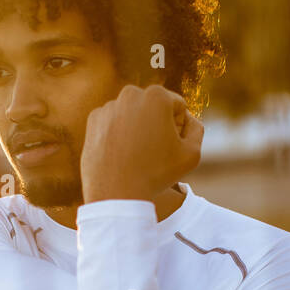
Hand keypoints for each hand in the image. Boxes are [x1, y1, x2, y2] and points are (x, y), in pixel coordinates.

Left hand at [80, 84, 203, 204]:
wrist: (117, 194)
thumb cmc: (157, 175)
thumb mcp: (191, 154)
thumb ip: (196, 129)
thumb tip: (187, 118)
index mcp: (157, 96)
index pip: (178, 107)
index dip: (179, 128)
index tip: (171, 147)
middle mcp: (130, 94)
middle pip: (154, 107)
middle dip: (157, 124)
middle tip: (155, 152)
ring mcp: (109, 107)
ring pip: (133, 114)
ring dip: (137, 129)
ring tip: (137, 156)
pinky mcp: (93, 120)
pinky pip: (114, 123)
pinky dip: (119, 135)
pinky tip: (121, 155)